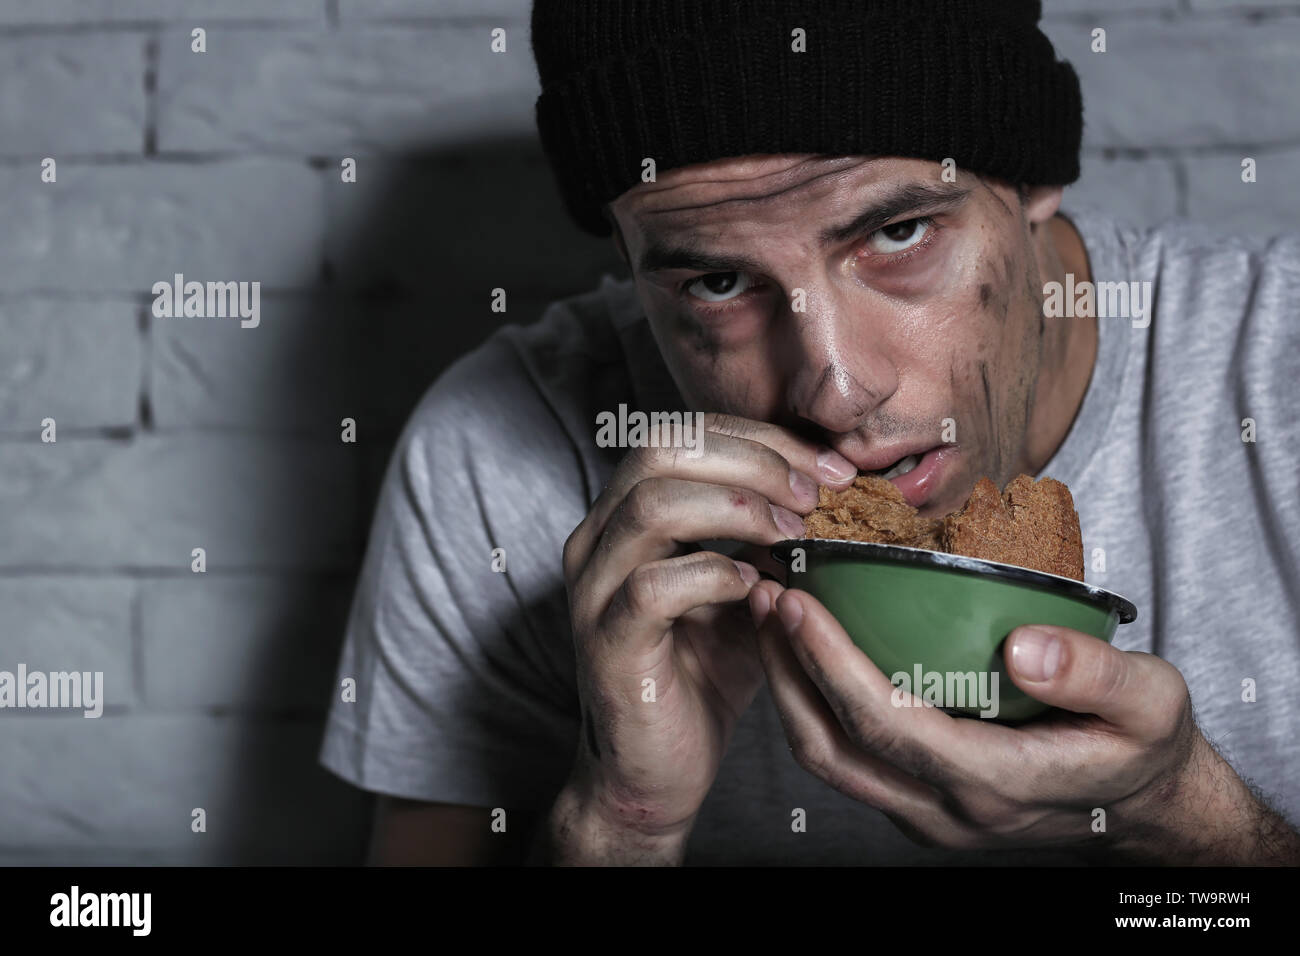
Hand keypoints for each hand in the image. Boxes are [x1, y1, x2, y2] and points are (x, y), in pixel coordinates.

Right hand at [547, 414, 855, 863]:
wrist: (655, 771)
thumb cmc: (704, 676)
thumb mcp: (747, 590)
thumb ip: (771, 538)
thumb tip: (835, 488)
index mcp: (626, 516)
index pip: (683, 432)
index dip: (759, 436)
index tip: (826, 466)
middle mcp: (598, 540)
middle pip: (661, 448)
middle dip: (751, 458)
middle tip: (814, 493)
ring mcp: (594, 590)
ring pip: (652, 506)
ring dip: (737, 507)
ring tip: (794, 532)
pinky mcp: (607, 643)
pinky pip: (654, 587)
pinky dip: (714, 575)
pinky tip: (757, 588)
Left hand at [748, 580, 1299, 862]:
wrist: (1142, 805)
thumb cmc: (1142, 745)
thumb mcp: (1152, 702)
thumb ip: (1097, 675)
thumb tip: (1025, 646)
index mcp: (998, 783)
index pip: (889, 726)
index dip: (833, 665)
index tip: (799, 603)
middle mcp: (948, 811)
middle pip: (833, 749)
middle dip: (787, 670)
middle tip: (766, 597)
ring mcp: (927, 815)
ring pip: (828, 762)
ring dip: (788, 688)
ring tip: (771, 616)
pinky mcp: (917, 805)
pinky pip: (846, 760)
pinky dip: (812, 704)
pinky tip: (806, 651)